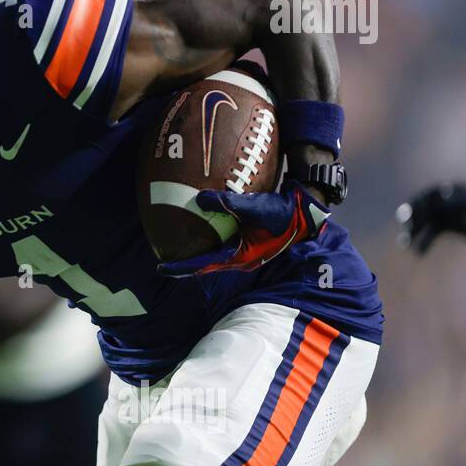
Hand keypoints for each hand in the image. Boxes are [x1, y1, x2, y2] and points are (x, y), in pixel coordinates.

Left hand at [158, 178, 331, 276]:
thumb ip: (228, 203)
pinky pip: (222, 241)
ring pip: (213, 253)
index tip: (160, 268)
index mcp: (239, 257)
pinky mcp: (248, 242)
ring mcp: (244, 251)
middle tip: (162, 257)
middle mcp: (239, 258)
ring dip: (195, 249)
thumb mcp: (255, 207)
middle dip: (183, 262)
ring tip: (176, 242)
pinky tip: (201, 221)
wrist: (304, 214)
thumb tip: (199, 198)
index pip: (203, 265)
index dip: (180, 268)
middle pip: (204, 263)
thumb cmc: (282, 213)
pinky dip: (208, 235)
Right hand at [397, 183, 465, 253]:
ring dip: (414, 233)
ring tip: (404, 245)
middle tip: (404, 229)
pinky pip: (432, 234)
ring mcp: (446, 213)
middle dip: (412, 220)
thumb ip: (461, 200)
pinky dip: (424, 242)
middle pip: (423, 209)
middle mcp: (445, 200)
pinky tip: (418, 253)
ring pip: (425, 223)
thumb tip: (443, 194)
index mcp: (452, 190)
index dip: (417, 205)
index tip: (408, 215)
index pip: (429, 196)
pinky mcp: (448, 226)